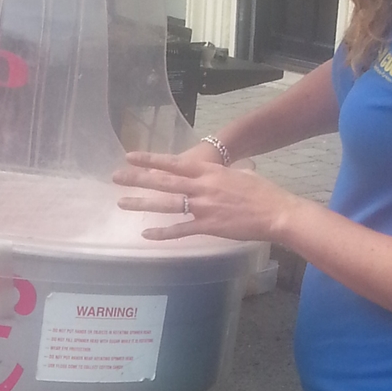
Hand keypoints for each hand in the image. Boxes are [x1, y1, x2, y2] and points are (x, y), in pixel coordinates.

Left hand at [114, 145, 295, 243]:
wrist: (275, 211)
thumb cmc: (262, 192)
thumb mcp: (241, 175)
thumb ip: (229, 174)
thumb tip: (232, 172)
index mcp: (209, 172)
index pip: (173, 164)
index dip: (150, 160)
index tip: (130, 156)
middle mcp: (202, 187)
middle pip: (163, 182)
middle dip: (137, 180)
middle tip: (116, 177)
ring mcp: (203, 207)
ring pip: (166, 205)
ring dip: (143, 204)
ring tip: (122, 203)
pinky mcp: (208, 226)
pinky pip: (180, 230)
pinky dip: (163, 233)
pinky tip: (146, 234)